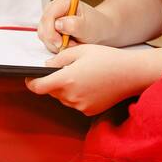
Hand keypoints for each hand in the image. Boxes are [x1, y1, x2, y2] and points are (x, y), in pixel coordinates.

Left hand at [24, 44, 151, 114]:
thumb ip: (59, 59)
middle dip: (53, 82)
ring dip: (66, 89)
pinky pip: (75, 104)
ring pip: (63, 98)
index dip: (31, 83)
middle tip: (67, 69)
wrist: (131, 74)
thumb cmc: (108, 59)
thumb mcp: (81, 50)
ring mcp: (80, 106)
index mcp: (67, 79)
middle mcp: (72, 96)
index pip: (38, 87)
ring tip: (82, 76)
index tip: (30, 78)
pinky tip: (90, 85)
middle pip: (51, 92)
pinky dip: (77, 96)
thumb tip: (46, 67)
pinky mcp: (89, 111)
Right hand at [36, 0, 114, 52]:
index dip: (51, 31)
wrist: (99, 31)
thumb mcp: (88, 26)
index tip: (60, 43)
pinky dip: (57, 46)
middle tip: (72, 44)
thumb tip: (58, 24)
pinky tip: (69, 44)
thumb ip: (74, 25)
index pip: (48, 17)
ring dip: (57, 45)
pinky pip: (47, 41)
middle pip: (43, 28)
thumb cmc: (95, 26)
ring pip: (44, 36)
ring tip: (73, 43)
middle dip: (55, 40)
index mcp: (63, 2)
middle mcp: (53, 9)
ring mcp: (50, 20)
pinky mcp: (49, 30)